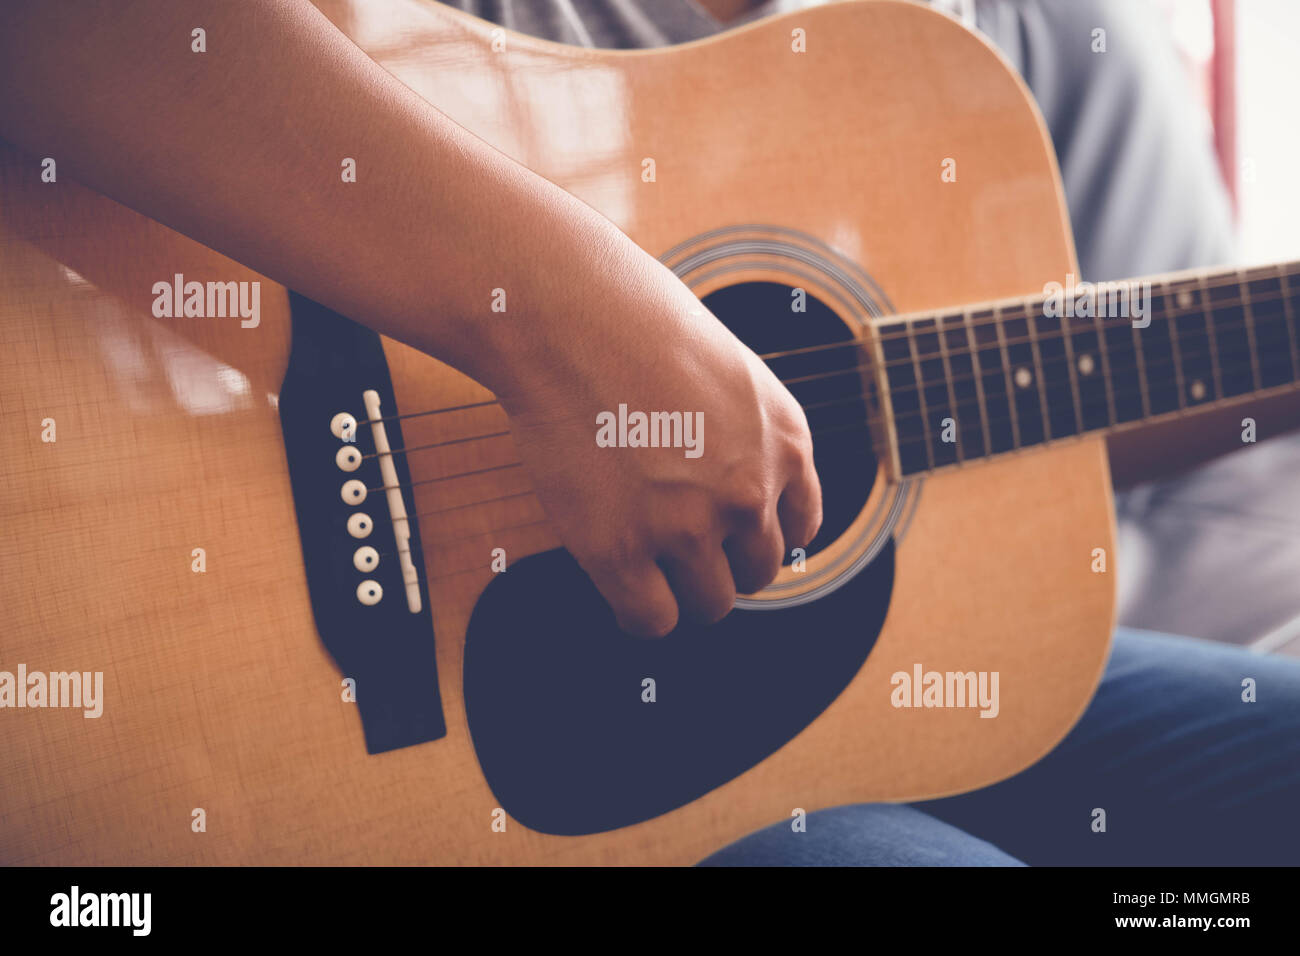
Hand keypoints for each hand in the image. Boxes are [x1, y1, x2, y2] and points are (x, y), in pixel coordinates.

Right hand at [495, 230, 821, 636]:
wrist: (568, 315)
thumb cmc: (635, 325)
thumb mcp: (732, 372)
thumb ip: (749, 435)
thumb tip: (735, 492)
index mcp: (786, 444)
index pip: (800, 530)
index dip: (756, 535)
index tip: (723, 532)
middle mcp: (750, 492)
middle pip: (755, 574)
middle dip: (720, 563)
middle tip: (672, 539)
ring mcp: (687, 527)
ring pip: (709, 604)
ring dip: (680, 590)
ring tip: (644, 560)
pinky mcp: (621, 550)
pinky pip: (650, 621)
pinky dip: (638, 613)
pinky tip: (619, 584)